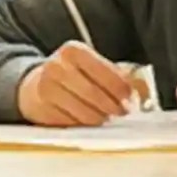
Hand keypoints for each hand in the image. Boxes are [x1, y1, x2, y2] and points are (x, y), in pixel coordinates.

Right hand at [17, 41, 131, 126]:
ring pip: (84, 113)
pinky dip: (83, 126)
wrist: (35, 85)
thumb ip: (116, 75)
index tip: (130, 99)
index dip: (122, 89)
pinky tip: (87, 122)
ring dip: (100, 119)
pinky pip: (71, 124)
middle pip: (95, 94)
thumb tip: (142, 91)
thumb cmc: (71, 75)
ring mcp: (47, 88)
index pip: (105, 72)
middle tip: (121, 112)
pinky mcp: (42, 109)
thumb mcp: (90, 65)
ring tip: (105, 118)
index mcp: (73, 51)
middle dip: (113, 107)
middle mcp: (57, 67)